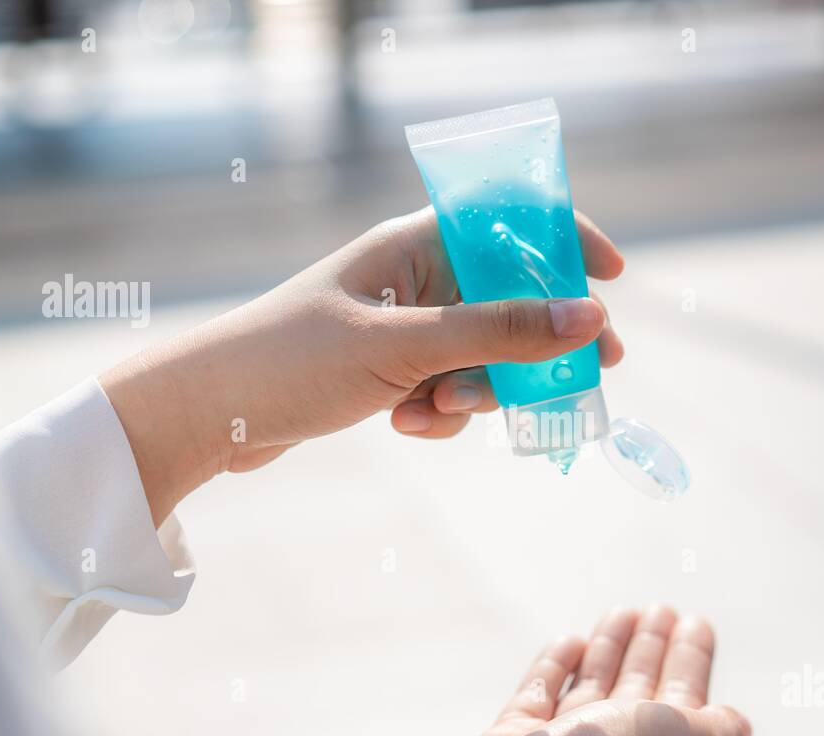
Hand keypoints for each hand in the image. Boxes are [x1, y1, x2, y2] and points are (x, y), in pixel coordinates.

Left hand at [100, 207, 624, 524]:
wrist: (208, 415)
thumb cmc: (293, 361)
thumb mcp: (405, 347)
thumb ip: (499, 333)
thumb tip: (589, 318)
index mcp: (413, 244)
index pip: (510, 221)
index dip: (566, 241)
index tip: (614, 277)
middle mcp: (413, 277)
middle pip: (509, 299)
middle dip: (538, 343)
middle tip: (588, 377)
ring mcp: (402, 326)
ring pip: (482, 354)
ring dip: (476, 391)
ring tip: (435, 410)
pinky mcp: (388, 370)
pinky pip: (447, 386)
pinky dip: (440, 411)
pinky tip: (406, 426)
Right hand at [452, 605, 750, 735]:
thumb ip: (718, 730)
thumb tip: (738, 725)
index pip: (686, 701)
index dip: (693, 661)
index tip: (695, 622)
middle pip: (641, 692)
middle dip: (653, 649)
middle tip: (661, 609)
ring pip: (592, 689)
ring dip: (610, 649)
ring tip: (624, 611)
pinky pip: (540, 693)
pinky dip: (556, 666)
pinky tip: (572, 640)